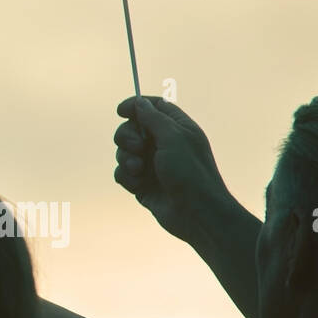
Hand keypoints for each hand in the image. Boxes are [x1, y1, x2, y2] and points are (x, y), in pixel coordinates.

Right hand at [114, 96, 233, 242]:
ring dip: (126, 159)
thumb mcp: (173, 138)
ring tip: (139, 170)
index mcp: (177, 129)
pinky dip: (126, 176)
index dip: (136, 106)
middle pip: (132, 128)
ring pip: (123, 151)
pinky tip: (138, 184)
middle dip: (127, 136)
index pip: (154, 107)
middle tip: (137, 147)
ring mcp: (152, 164)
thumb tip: (139, 102)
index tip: (121, 111)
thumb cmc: (191, 173)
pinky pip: (122, 172)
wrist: (196, 214)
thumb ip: (153, 117)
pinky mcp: (142, 183)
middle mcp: (164, 144)